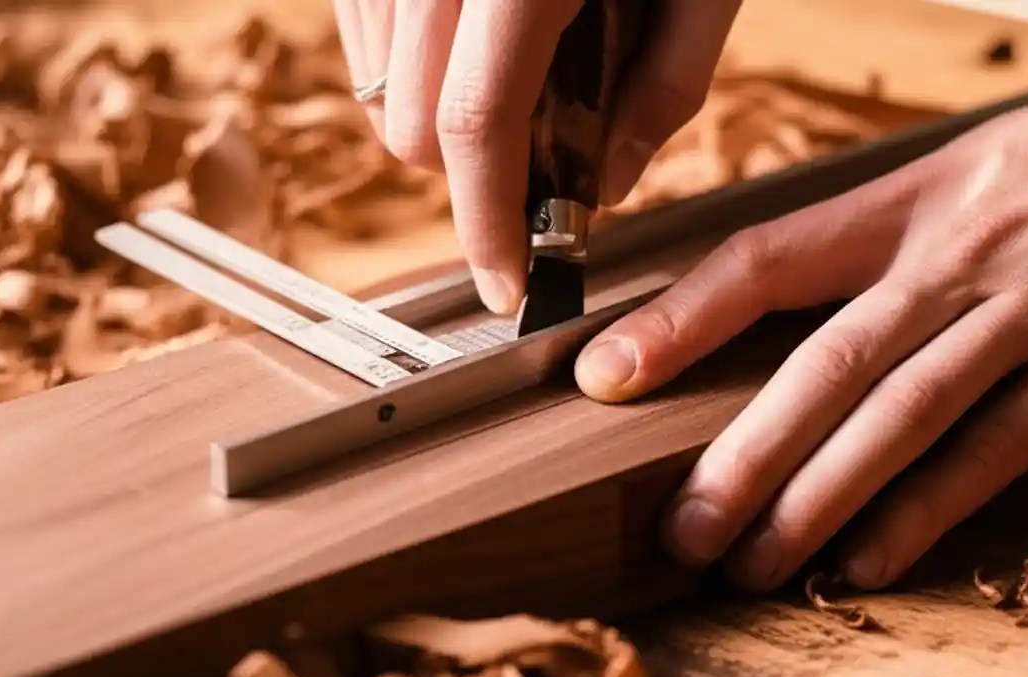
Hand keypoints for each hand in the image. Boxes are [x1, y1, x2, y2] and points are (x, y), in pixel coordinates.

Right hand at [332, 0, 741, 312]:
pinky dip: (405, 70)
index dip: (487, 222)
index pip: (476, 122)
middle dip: (471, 177)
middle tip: (542, 164)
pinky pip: (361, 38)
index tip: (508, 287)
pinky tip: (470, 49)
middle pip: (410, 125)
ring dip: (435, 123)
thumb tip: (607, 186)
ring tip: (517, 84)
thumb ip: (665, 85)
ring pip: (375, 90)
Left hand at [573, 50, 1027, 590]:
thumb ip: (885, 234)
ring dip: (818, 502)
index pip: (768, 259)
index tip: (605, 372)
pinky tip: (865, 561)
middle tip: (680, 529)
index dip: (678, 319)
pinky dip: (926, 513)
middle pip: (826, 366)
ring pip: (901, 420)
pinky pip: (996, 454)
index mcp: (915, 198)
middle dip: (743, 457)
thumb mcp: (976, 168)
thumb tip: (786, 294)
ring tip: (750, 563)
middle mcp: (961, 258)